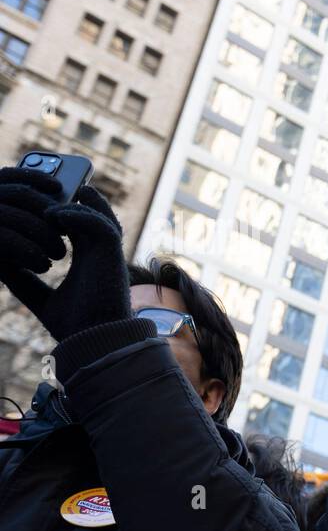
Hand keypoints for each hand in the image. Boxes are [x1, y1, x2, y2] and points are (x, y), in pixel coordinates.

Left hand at [0, 184, 129, 340]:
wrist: (94, 341)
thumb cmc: (73, 326)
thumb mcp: (38, 297)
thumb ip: (22, 279)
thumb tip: (0, 262)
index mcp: (86, 262)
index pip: (78, 228)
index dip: (62, 213)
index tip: (41, 205)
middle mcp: (99, 255)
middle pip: (89, 215)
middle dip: (69, 200)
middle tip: (46, 189)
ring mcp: (108, 254)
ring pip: (99, 215)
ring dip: (76, 204)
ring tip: (51, 200)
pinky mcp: (113, 255)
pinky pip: (101, 225)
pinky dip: (80, 215)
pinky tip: (58, 214)